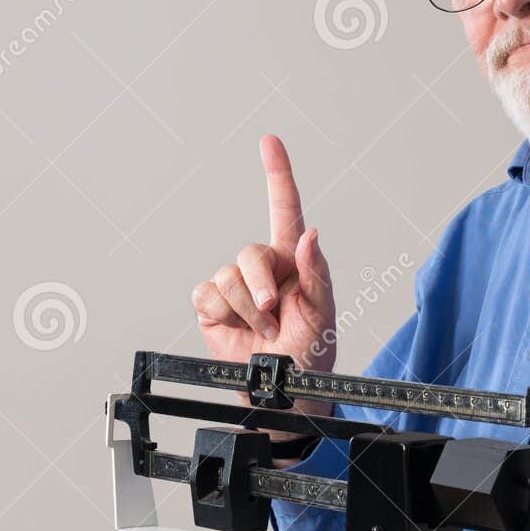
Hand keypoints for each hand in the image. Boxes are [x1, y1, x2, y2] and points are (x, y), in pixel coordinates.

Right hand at [192, 134, 335, 376]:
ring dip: (247, 309)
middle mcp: (261, 268)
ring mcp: (233, 286)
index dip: (277, 175)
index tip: (270, 142)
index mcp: (292, 261)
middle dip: (261, 285)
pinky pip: (206, 295)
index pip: (284, 210)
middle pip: (249, 252)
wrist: (283, 388)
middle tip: (275, 312)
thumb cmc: (310, 350)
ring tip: (264, 330)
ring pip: (227, 276)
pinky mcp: (210, 305)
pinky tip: (237, 329)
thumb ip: (316, 272)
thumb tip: (311, 233)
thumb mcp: (322, 313)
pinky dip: (223, 314)